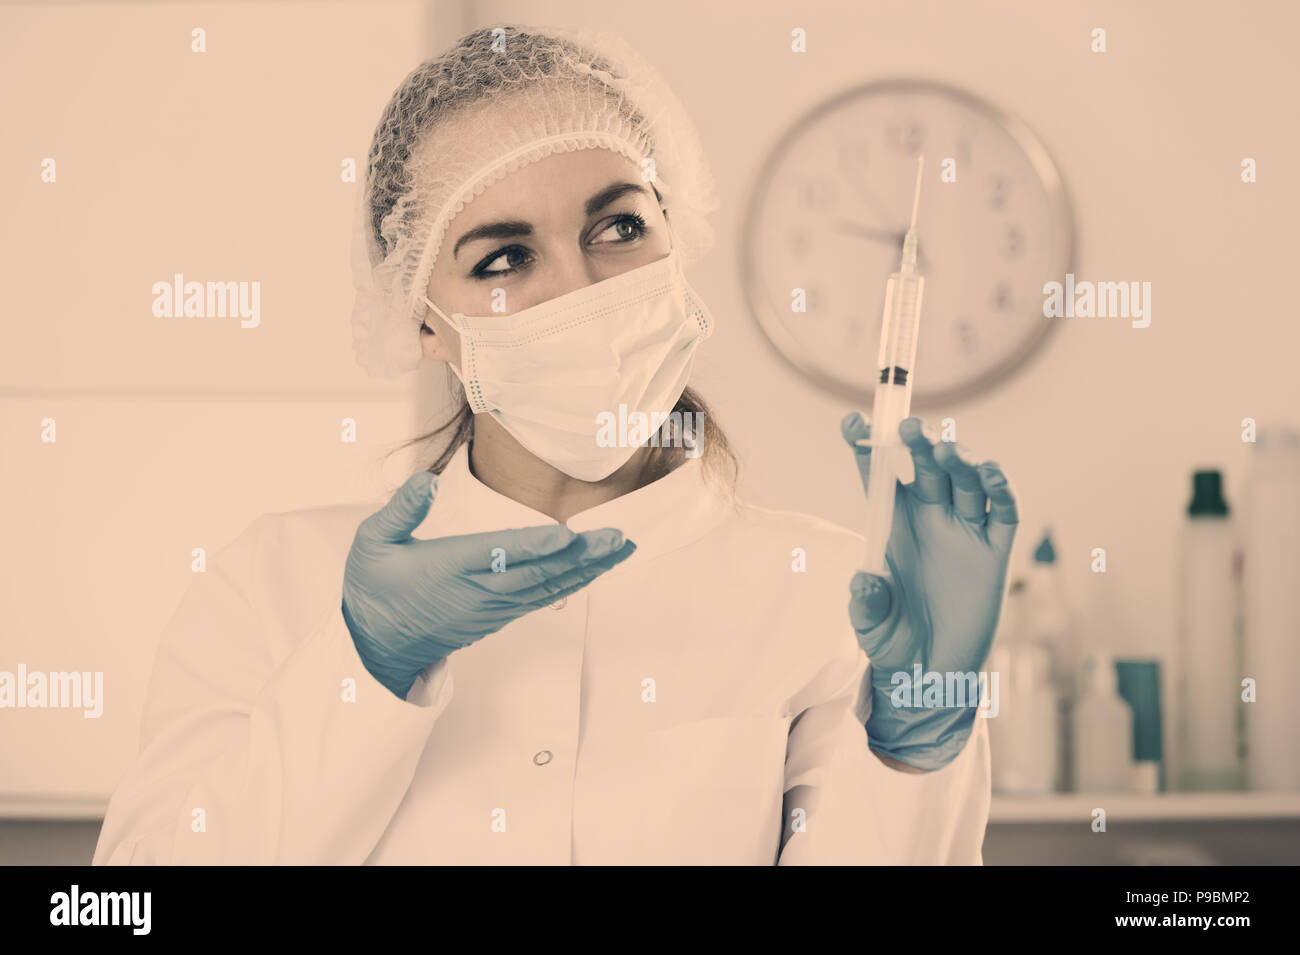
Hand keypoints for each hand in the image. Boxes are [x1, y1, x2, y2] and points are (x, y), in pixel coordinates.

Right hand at [342, 471, 635, 698]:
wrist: (376, 646)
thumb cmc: (373, 587)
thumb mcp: (371, 544)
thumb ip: (400, 512)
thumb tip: (426, 481)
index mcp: (447, 569)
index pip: (497, 555)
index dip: (534, 547)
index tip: (569, 537)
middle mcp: (476, 590)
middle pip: (537, 573)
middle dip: (582, 556)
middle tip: (619, 538)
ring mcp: (491, 606)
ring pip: (547, 586)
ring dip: (587, 568)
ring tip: (622, 548)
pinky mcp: (499, 614)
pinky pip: (542, 598)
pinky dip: (572, 582)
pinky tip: (596, 568)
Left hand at [842, 413, 1018, 768]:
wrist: (931, 675)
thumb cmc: (893, 644)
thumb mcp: (871, 626)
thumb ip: (867, 603)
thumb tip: (864, 581)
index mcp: (891, 525)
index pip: (879, 475)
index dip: (866, 446)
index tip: (851, 422)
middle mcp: (928, 519)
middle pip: (926, 468)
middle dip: (919, 444)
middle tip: (908, 428)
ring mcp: (963, 531)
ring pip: (966, 481)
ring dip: (960, 460)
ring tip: (949, 449)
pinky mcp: (995, 552)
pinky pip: (1003, 514)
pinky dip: (1001, 490)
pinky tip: (992, 473)